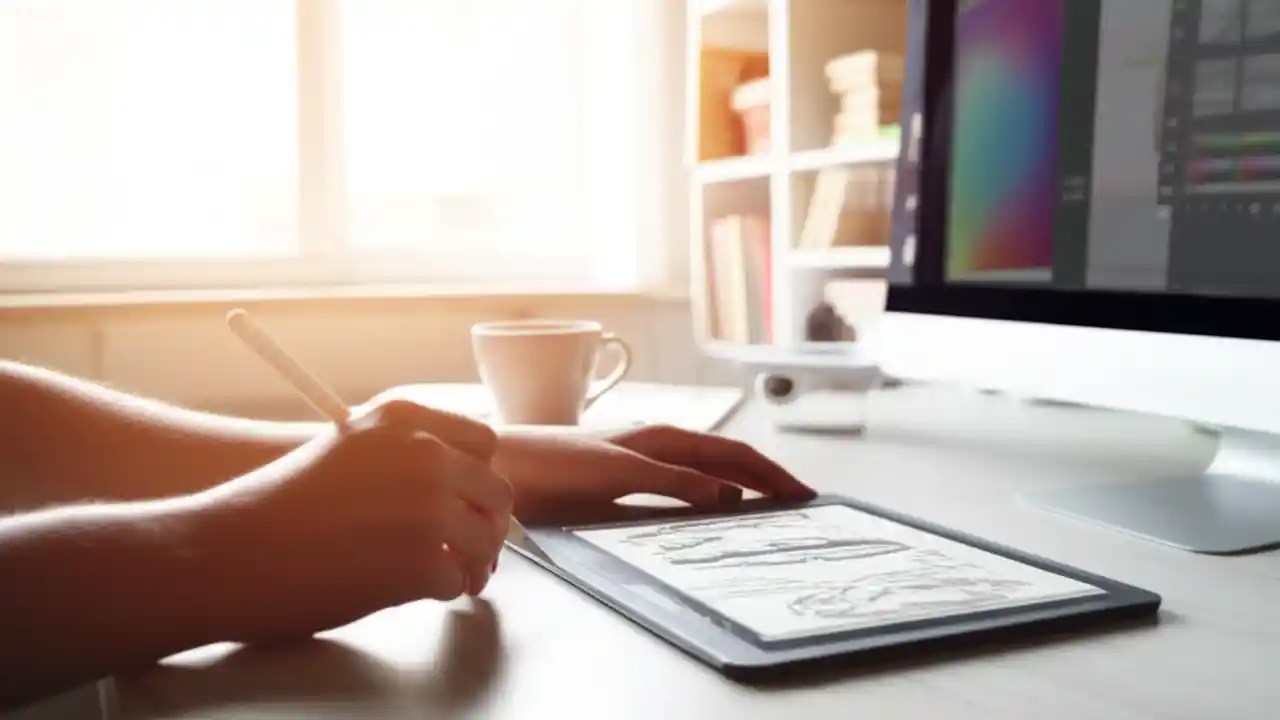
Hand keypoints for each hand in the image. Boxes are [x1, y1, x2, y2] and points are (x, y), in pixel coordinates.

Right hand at [199, 398, 512, 643]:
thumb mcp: (348, 450)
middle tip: (470, 550)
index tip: (470, 502)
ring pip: (486, 540)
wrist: (230, 550)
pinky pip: (457, 581)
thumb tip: (461, 494)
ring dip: (473, 563)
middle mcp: (426, 454)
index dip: (479, 478)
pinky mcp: (421, 561)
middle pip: (497, 492)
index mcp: (406, 419)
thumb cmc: (279, 506)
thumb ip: (405, 458)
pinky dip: (442, 592)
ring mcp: (428, 507)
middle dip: (487, 525)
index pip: (484, 444)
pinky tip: (416, 592)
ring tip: (453, 577)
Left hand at [494, 425, 814, 524]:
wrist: (510, 465)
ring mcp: (647, 460)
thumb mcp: (620, 472)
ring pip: (711, 471)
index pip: (735, 454)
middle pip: (729, 460)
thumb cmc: (559, 464)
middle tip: (802, 501)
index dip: (771, 473)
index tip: (803, 493)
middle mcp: (662, 445)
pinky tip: (715, 509)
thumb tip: (728, 493)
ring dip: (744, 485)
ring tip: (771, 505)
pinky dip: (712, 495)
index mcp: (666, 438)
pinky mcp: (629, 479)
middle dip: (767, 478)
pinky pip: (686, 485)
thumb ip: (673, 482)